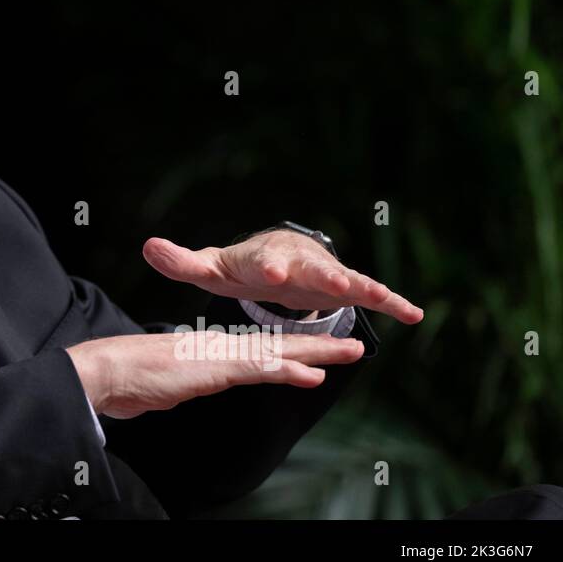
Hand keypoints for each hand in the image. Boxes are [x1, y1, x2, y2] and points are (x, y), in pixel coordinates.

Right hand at [66, 330, 364, 418]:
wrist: (107, 370)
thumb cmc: (127, 379)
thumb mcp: (163, 384)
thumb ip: (178, 383)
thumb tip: (174, 389)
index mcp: (208, 349)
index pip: (259, 348)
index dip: (290, 349)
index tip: (316, 352)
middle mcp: (219, 346)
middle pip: (278, 345)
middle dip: (317, 346)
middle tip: (353, 345)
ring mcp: (219, 355)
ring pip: (279, 351)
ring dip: (318, 353)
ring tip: (352, 352)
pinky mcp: (216, 368)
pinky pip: (261, 369)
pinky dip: (289, 371)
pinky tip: (314, 375)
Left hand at [142, 230, 423, 323]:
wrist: (276, 256)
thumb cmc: (241, 266)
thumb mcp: (211, 267)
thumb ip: (182, 261)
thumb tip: (148, 246)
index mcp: (264, 257)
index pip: (263, 261)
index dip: (267, 267)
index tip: (272, 275)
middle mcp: (299, 262)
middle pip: (311, 268)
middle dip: (323, 274)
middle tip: (337, 282)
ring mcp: (325, 273)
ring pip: (347, 280)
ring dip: (366, 288)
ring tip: (385, 299)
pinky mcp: (344, 287)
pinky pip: (370, 294)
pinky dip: (391, 302)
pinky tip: (414, 314)